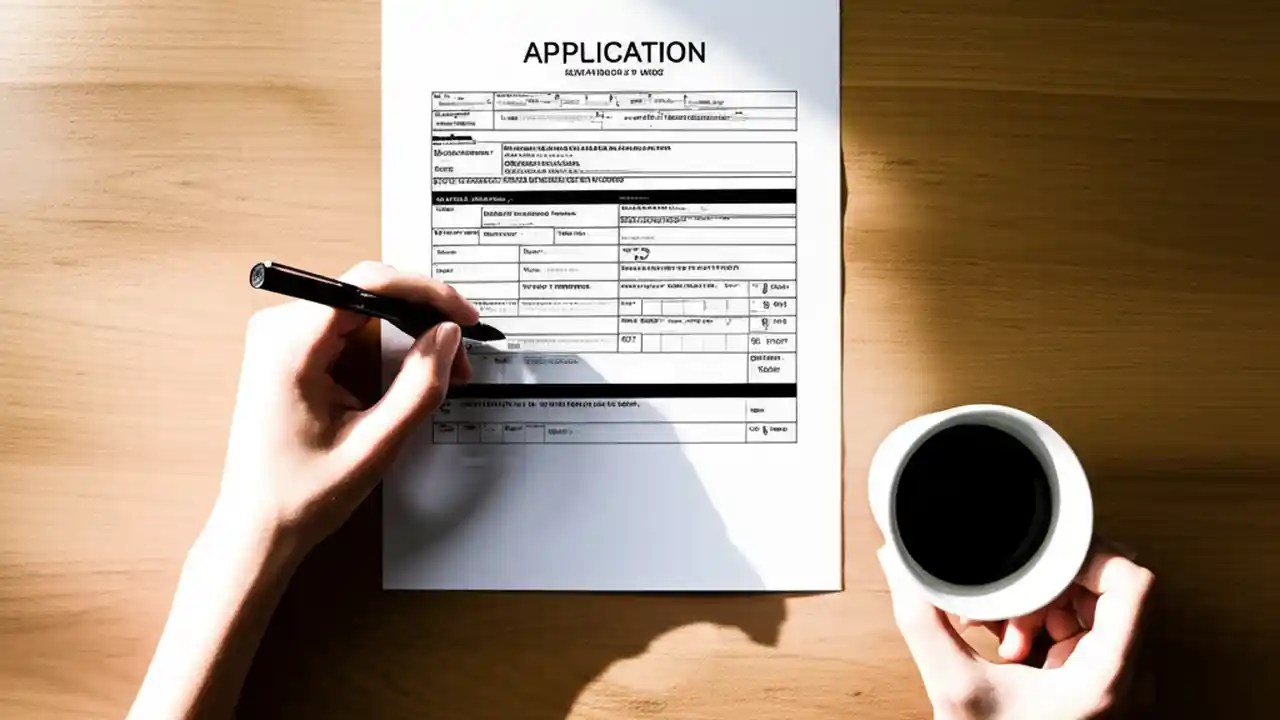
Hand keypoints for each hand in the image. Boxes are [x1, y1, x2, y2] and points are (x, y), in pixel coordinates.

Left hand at [218, 260, 476, 556]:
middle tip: (459, 358)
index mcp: (289, 346)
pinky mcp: (291, 351)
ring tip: (439, 374)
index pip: (367, 282)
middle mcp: (279, 330)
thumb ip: (419, 386)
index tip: (462, 314)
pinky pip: (351, 329)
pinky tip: (407, 377)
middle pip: (369, 291)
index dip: (425, 292)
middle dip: (423, 318)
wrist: (257, 528)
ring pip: (365, 309)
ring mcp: (282, 339)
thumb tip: (448, 336)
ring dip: (408, 334)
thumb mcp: (375, 445)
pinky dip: (387, 346)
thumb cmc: (298, 496)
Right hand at [879, 542, 1153, 719]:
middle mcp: (1129, 679)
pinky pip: (1079, 633)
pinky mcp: (1097, 686)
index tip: (1045, 553)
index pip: (1132, 583)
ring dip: (1040, 607)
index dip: (1089, 554)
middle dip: (1048, 586)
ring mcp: (1115, 683)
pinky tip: (1009, 646)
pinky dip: (1042, 628)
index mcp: (1109, 678)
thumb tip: (899, 564)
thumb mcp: (955, 691)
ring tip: (1003, 633)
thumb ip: (924, 621)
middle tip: (1010, 603)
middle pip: (1107, 591)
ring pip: (1091, 608)